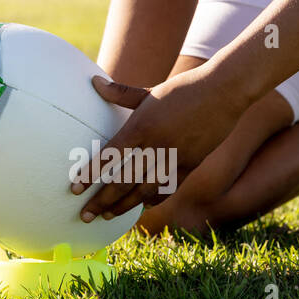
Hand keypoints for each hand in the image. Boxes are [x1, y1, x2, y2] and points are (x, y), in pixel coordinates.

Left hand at [70, 64, 242, 220]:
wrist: (224, 92)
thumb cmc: (184, 88)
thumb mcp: (150, 91)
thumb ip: (120, 92)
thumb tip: (94, 82)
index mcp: (142, 126)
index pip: (110, 156)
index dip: (91, 174)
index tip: (75, 188)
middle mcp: (156, 145)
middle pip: (123, 180)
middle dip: (102, 200)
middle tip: (85, 214)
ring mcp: (174, 158)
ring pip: (144, 190)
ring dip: (123, 206)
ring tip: (107, 216)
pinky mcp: (191, 165)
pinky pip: (167, 188)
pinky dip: (152, 199)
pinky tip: (140, 207)